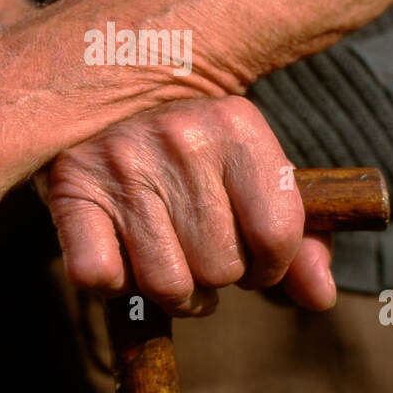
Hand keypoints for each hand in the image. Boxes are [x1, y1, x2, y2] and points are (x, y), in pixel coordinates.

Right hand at [41, 95, 336, 316]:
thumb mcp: (252, 176)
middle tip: (201, 251)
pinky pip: (101, 277)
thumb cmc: (194, 155)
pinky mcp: (72, 188)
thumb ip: (299, 239)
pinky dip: (114, 284)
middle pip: (222, 268)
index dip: (271, 267)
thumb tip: (320, 298)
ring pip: (167, 285)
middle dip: (217, 278)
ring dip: (173, 294)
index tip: (255, 260)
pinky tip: (124, 257)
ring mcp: (122, 162)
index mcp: (236, 124)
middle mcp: (180, 137)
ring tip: (172, 264)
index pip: (278, 235)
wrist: (108, 93)